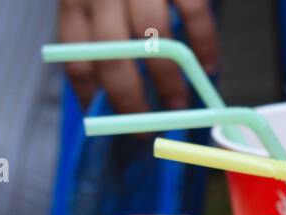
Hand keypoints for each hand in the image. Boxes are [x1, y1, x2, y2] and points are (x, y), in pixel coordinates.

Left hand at [57, 0, 218, 112]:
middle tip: (146, 127)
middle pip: (114, 58)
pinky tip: (209, 66)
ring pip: (154, 43)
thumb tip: (105, 86)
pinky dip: (204, 46)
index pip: (76, 56)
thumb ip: (95, 29)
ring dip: (169, 82)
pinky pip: (193, 15)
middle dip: (132, 102)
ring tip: (179, 105)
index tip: (104, 121)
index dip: (90, 95)